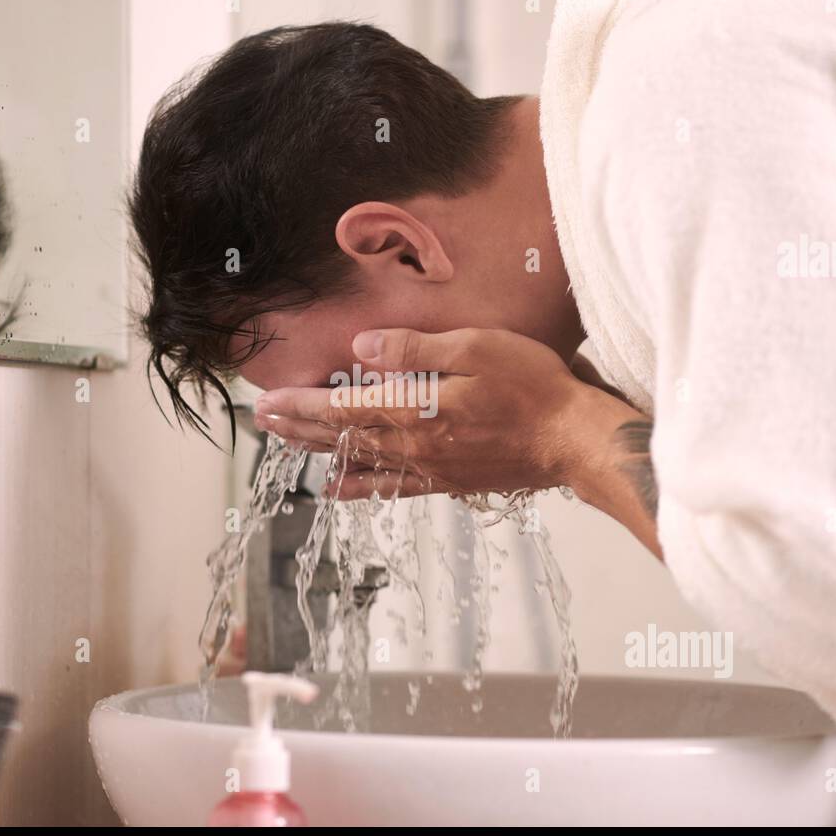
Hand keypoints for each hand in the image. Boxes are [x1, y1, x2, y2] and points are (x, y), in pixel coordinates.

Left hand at [253, 327, 638, 504]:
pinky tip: (338, 487)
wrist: (572, 439)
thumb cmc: (531, 386)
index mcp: (416, 411)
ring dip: (319, 452)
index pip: (343, 408)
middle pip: (343, 437)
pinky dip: (359, 486)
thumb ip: (415, 350)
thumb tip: (361, 350)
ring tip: (286, 445)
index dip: (302, 405)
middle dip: (299, 427)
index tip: (268, 402)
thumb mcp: (475, 347)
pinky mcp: (447, 480)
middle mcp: (414, 446)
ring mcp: (429, 467)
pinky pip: (392, 487)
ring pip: (360, 462)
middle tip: (263, 421)